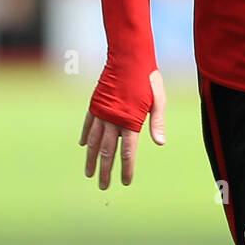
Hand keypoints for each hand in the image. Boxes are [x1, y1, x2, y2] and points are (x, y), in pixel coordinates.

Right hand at [80, 69, 165, 189]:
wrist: (128, 58)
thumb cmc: (148, 79)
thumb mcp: (158, 100)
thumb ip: (157, 122)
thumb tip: (160, 143)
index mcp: (130, 122)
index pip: (127, 152)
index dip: (126, 168)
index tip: (125, 182)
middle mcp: (113, 120)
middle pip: (107, 151)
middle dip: (105, 170)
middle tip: (103, 186)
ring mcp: (101, 112)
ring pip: (93, 141)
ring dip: (91, 158)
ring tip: (89, 173)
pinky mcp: (95, 104)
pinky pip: (88, 124)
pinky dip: (85, 136)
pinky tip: (83, 146)